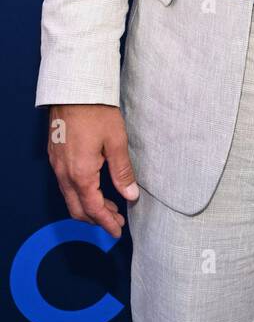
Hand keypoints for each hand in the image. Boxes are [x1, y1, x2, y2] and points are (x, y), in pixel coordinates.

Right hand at [47, 103, 139, 237]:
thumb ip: (122, 171)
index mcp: (81, 173)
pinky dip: (80, 193)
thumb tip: (131, 195)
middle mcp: (64, 173)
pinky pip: (65, 184)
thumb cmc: (97, 112)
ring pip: (70, 197)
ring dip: (88, 206)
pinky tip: (94, 188)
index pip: (93, 208)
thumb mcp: (116, 141)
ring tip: (109, 207)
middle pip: (78, 209)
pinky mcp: (55, 156)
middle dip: (97, 219)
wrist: (73, 90)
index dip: (106, 222)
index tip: (117, 231)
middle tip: (116, 222)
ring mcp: (57, 165)